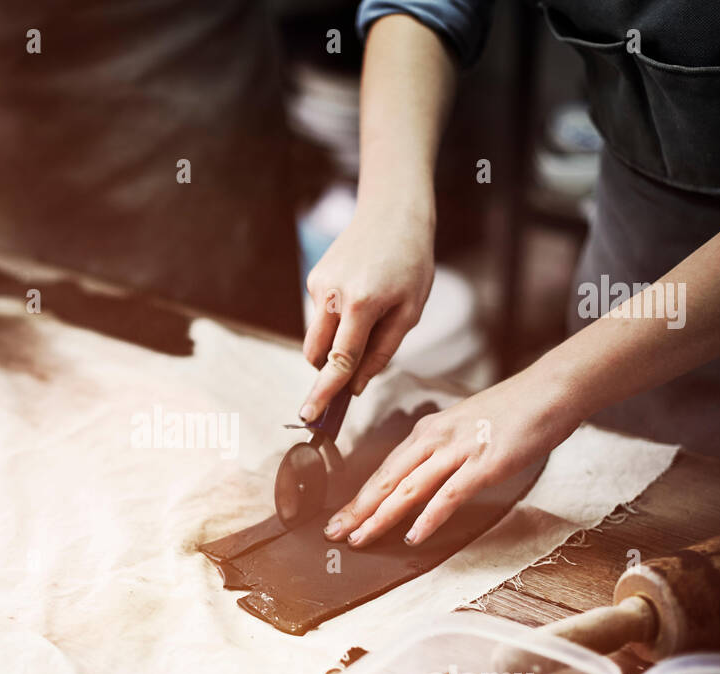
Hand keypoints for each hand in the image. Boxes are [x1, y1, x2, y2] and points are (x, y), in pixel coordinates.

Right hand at [300, 203, 434, 421]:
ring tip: (369, 316)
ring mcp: (318, 285)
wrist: (392, 213)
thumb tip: (357, 386)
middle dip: (328, 369)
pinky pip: (321, 315)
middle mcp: (332, 294)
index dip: (325, 391)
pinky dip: (337, 319)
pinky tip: (361, 295)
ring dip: (336, 342)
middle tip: (351, 373)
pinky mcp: (314, 278)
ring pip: (317, 336)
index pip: (339, 361)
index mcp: (362, 304)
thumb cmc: (410, 263)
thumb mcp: (410, 311)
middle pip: (316, 354)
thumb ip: (382, 352)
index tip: (309, 415)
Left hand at [323, 372, 579, 546]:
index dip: (361, 495)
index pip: (386, 468)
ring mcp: (458, 450)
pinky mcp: (484, 463)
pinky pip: (449, 494)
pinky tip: (413, 536)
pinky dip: (429, 517)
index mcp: (428, 431)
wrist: (550, 390)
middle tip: (334, 532)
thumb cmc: (513, 411)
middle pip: (387, 479)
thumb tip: (426, 476)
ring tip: (360, 538)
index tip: (342, 517)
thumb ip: (443, 450)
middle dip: (358, 508)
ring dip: (381, 516)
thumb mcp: (464, 427)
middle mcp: (435, 439)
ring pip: (409, 487)